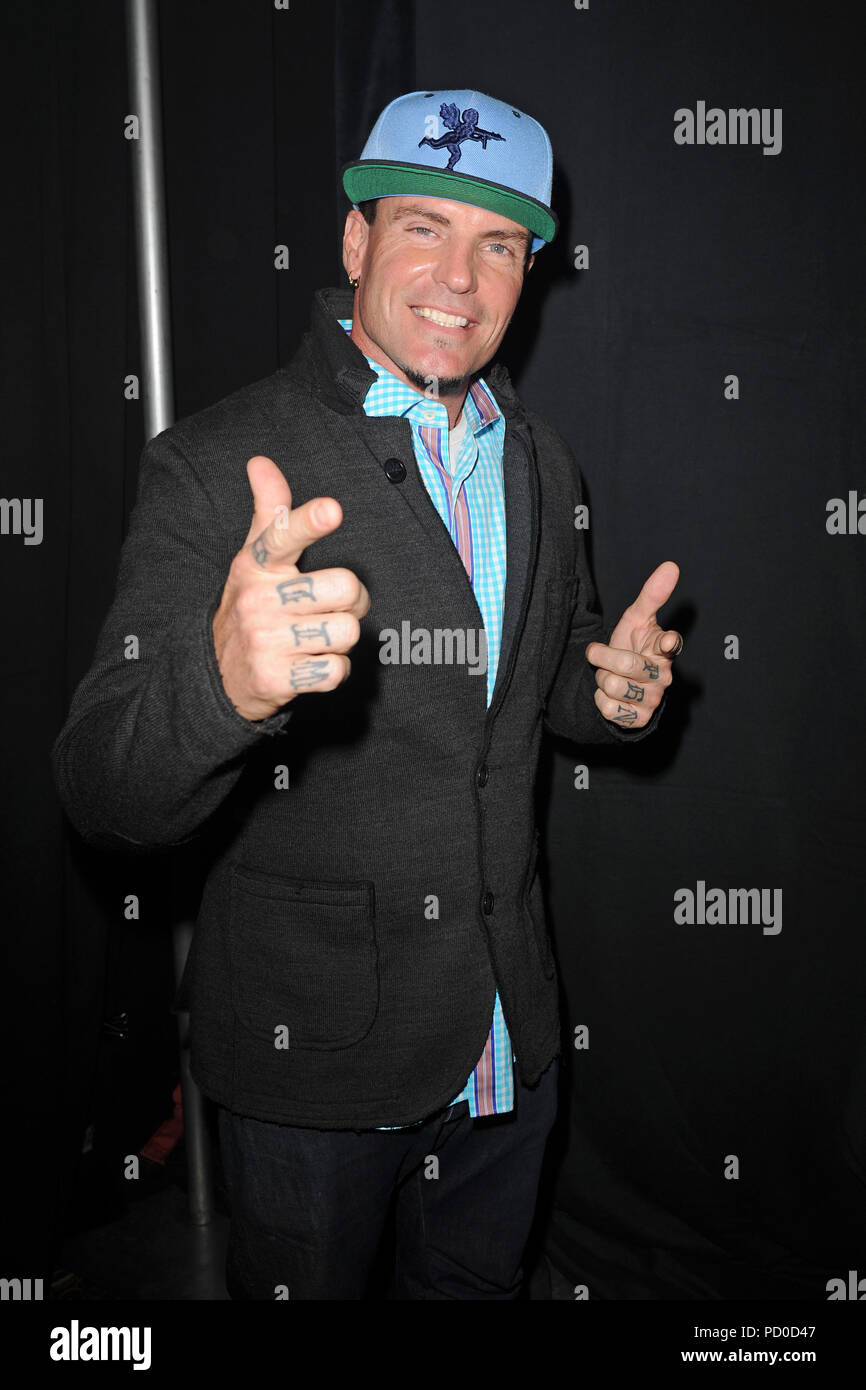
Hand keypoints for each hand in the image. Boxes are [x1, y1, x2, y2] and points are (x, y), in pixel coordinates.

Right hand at [212, 455, 370, 721]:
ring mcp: (265, 641)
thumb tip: (260, 462)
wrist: (219, 675)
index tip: (331, 510)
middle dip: (352, 601)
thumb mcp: (254, 559)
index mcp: (257, 565)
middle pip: (346, 586)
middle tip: (331, 608)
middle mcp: (258, 600)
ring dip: (341, 639)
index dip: (309, 522)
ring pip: (347, 631)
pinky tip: (310, 665)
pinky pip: (337, 670)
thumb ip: (269, 511)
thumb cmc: (251, 607)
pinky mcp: (276, 679)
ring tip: (316, 639)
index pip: (283, 535)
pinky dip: (333, 671)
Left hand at [585, 561, 680, 728]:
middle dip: (603, 656)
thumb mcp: (637, 618)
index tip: (668, 641)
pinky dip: (601, 701)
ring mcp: (653, 699)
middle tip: (602, 656)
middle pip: (625, 663)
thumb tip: (671, 566)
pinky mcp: (639, 719)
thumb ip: (652, 595)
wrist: (619, 680)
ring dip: (601, 679)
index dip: (668, 643)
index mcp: (664, 649)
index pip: (670, 645)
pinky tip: (610, 696)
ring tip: (610, 676)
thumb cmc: (632, 645)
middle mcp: (663, 676)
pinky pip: (609, 708)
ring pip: (613, 686)